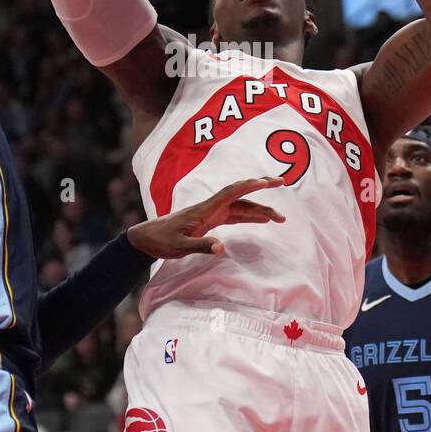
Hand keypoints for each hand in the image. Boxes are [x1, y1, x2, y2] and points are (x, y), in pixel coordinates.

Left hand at [127, 176, 286, 257]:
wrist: (147, 238)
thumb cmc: (161, 240)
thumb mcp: (179, 246)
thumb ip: (201, 246)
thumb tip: (222, 249)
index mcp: (205, 209)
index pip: (231, 192)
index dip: (249, 185)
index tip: (266, 182)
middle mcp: (212, 207)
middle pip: (241, 194)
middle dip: (262, 187)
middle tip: (283, 182)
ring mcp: (212, 213)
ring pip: (241, 207)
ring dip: (260, 209)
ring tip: (280, 217)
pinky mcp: (211, 220)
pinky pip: (235, 215)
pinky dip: (250, 216)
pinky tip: (262, 220)